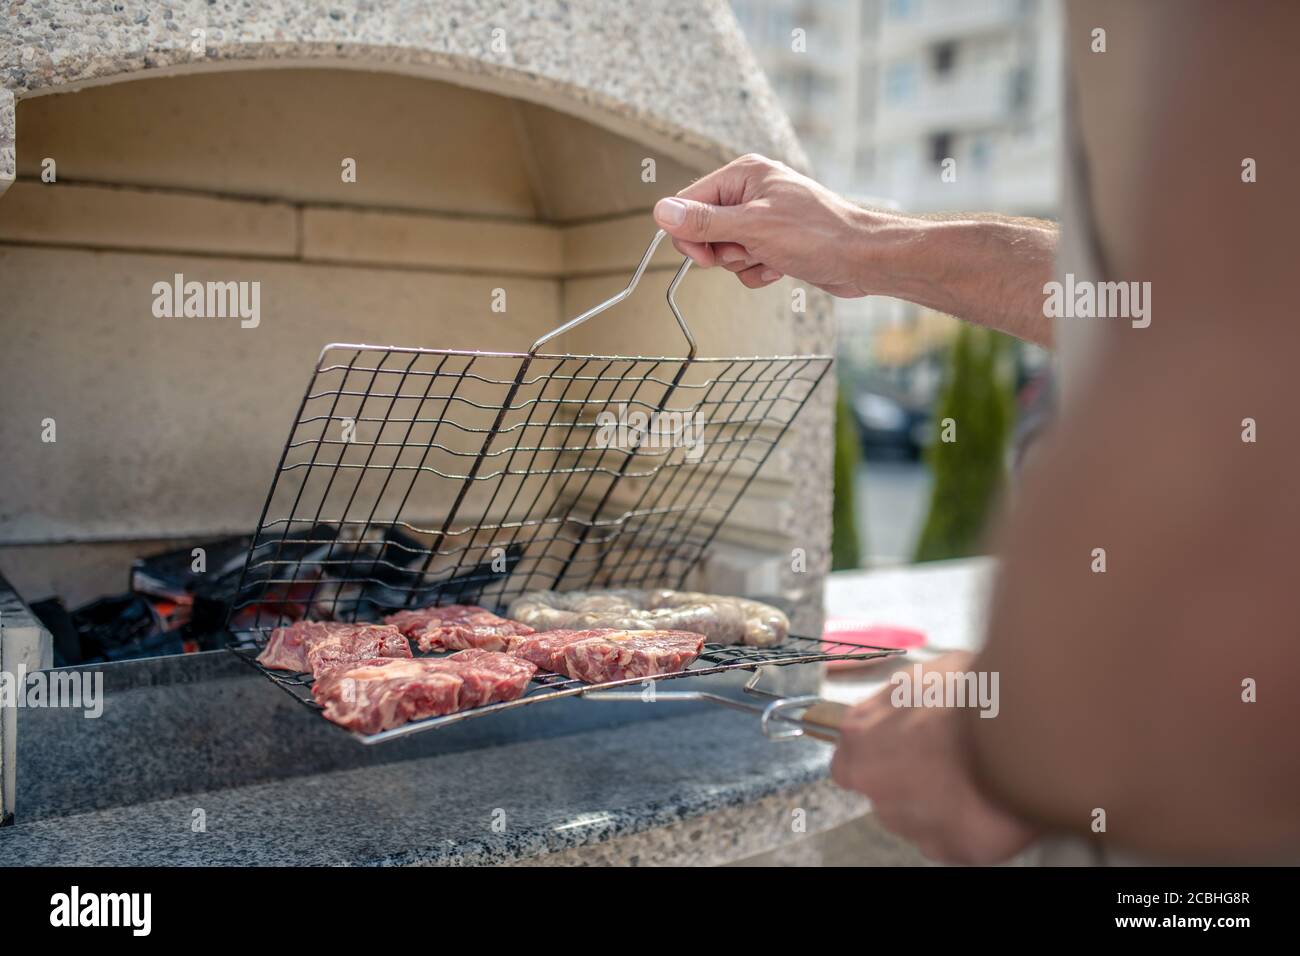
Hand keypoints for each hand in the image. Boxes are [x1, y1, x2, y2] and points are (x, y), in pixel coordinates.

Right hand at [653, 153, 877, 296]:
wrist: (862, 258)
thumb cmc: (819, 234)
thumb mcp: (753, 227)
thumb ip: (704, 221)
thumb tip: (662, 212)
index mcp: (743, 174)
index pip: (690, 202)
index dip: (690, 234)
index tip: (705, 255)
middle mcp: (750, 191)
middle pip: (704, 228)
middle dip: (722, 251)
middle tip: (747, 252)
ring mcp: (762, 217)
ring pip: (724, 249)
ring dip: (743, 263)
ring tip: (770, 257)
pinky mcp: (772, 240)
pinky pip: (744, 262)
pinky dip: (757, 271)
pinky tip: (779, 267)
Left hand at [830, 651, 1038, 863]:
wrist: (1025, 729)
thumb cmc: (974, 692)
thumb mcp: (923, 676)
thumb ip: (896, 703)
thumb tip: (897, 708)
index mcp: (861, 740)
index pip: (845, 764)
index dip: (872, 758)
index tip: (895, 751)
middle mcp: (877, 787)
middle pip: (885, 793)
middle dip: (910, 780)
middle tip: (948, 760)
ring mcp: (913, 823)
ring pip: (918, 819)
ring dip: (939, 804)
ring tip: (975, 776)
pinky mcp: (953, 849)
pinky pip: (954, 840)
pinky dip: (970, 824)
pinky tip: (990, 797)